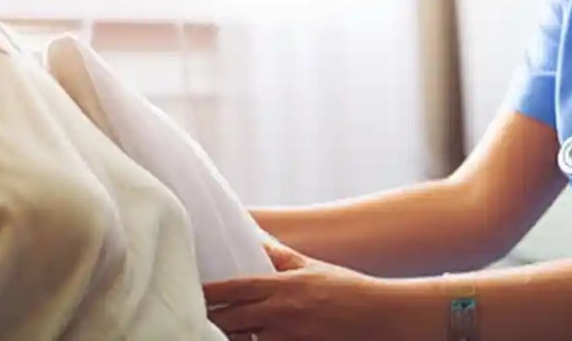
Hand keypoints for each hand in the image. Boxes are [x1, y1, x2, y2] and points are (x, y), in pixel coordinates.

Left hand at [203, 242, 413, 340]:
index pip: (236, 287)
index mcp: (283, 286)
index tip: (194, 290)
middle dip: (212, 318)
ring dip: (228, 337)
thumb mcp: (312, 267)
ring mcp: (289, 335)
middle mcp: (282, 311)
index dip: (212, 291)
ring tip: (210, 332)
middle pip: (233, 318)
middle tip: (192, 314)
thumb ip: (282, 258)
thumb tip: (257, 242)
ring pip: (245, 340)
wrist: (378, 314)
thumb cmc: (345, 288)